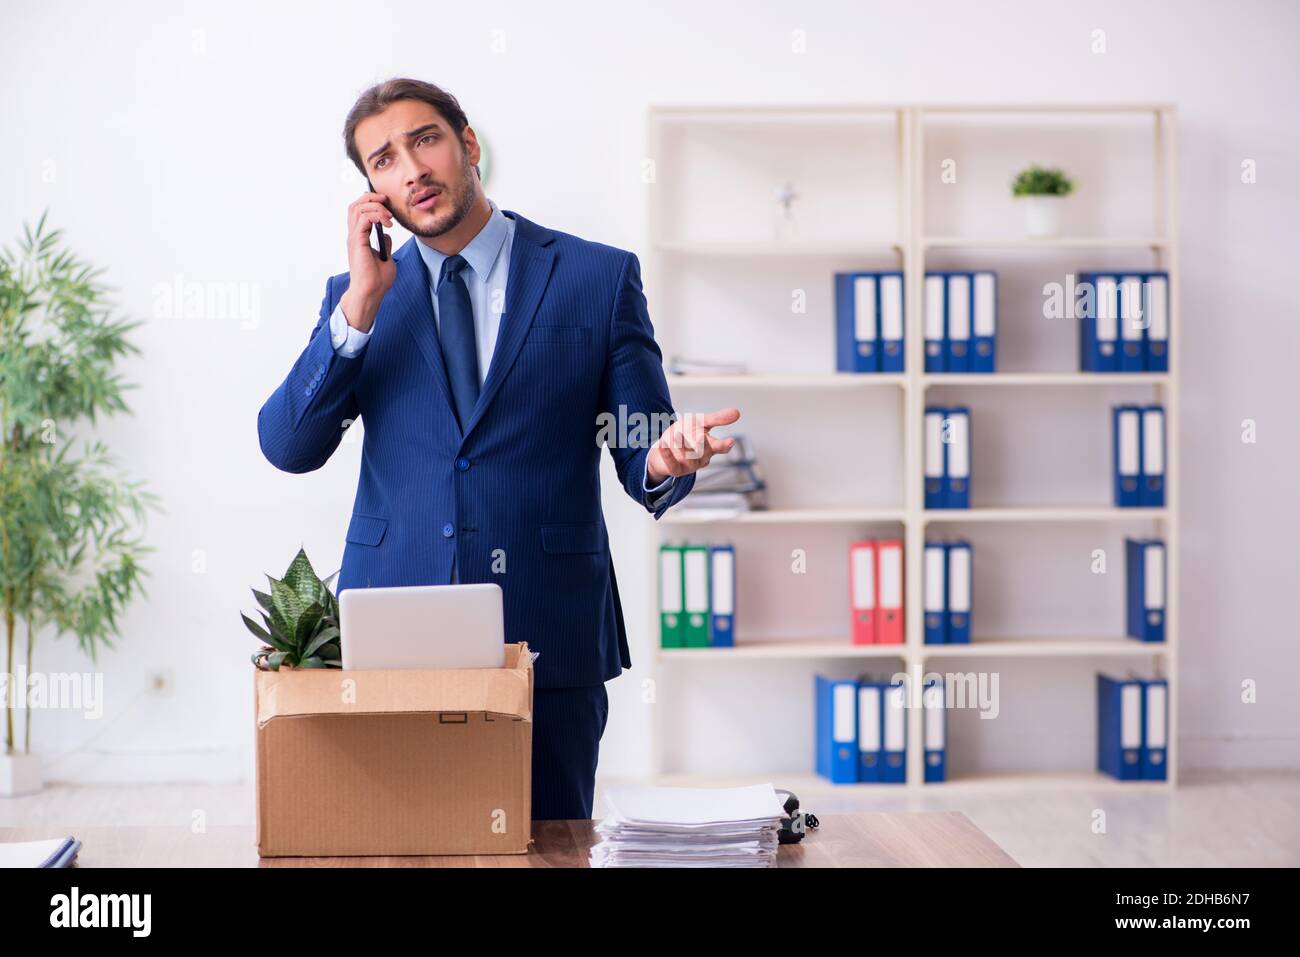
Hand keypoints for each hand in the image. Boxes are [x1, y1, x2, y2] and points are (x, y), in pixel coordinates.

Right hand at [340, 191, 396, 331]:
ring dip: (376, 207)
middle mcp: (354, 236)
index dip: (371, 202)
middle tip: (387, 202)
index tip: (387, 205)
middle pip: (355, 205)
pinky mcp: (358, 242)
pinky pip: (364, 219)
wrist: (372, 293)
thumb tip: (386, 235)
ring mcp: (354, 238)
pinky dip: (376, 216)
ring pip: (358, 208)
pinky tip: (387, 224)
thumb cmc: (377, 280)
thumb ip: (385, 245)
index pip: (359, 211)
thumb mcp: (386, 258)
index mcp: (359, 238)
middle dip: (371, 198)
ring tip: (389, 217)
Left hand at [646, 407, 740, 483]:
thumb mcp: (700, 422)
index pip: (721, 447)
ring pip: (689, 458)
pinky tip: (664, 444)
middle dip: (701, 444)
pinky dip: (668, 455)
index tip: (730, 441)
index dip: (725, 445)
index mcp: (710, 446)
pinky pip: (672, 464)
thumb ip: (717, 419)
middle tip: (700, 437)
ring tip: (676, 435)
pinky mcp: (676, 470)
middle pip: (704, 451)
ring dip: (683, 446)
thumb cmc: (685, 434)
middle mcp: (702, 458)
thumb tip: (737, 412)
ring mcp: (689, 466)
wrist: (664, 446)